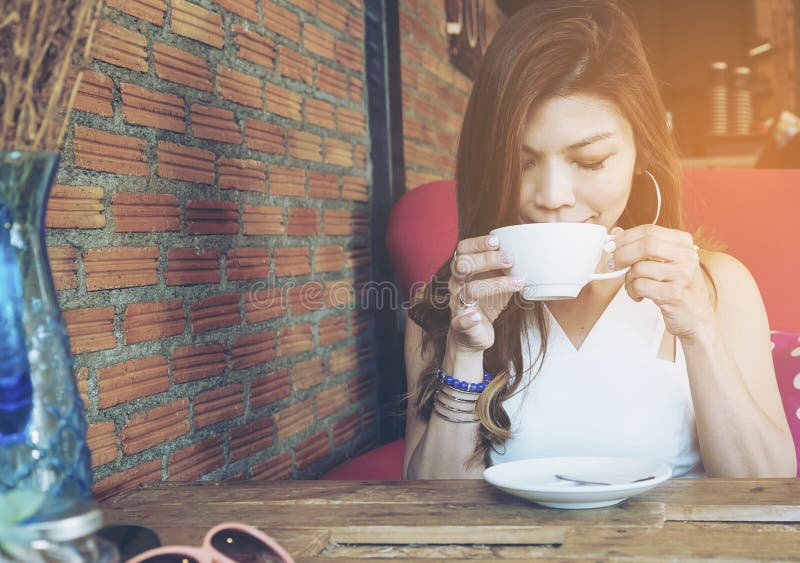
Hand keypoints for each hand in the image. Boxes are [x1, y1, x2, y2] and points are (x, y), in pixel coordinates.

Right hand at [448, 234, 524, 351]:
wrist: (472, 336)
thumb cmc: (485, 304)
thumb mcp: (496, 282)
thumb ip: (505, 269)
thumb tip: (530, 253)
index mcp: (464, 271)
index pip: (463, 250)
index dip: (478, 243)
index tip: (497, 241)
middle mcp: (457, 285)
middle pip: (463, 265)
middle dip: (487, 259)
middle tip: (510, 259)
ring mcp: (458, 304)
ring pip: (469, 290)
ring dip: (493, 284)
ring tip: (516, 282)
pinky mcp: (461, 325)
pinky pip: (460, 321)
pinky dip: (468, 319)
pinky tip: (476, 317)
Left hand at [611, 224, 714, 341]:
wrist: (696, 316)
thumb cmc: (676, 287)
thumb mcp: (663, 261)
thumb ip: (641, 246)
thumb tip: (616, 233)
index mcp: (683, 243)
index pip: (649, 230)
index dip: (625, 237)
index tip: (612, 246)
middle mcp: (686, 256)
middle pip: (645, 245)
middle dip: (622, 254)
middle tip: (614, 264)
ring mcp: (682, 275)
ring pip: (640, 268)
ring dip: (628, 279)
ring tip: (633, 286)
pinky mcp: (675, 294)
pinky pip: (641, 286)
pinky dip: (632, 292)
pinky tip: (639, 295)